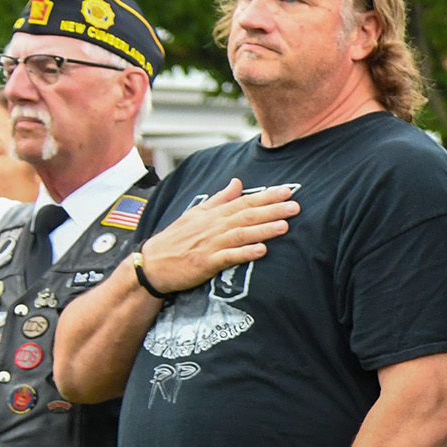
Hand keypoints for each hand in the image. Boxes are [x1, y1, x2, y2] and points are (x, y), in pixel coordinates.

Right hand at [136, 179, 299, 293]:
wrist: (151, 264)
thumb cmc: (176, 239)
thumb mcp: (195, 214)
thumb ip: (219, 199)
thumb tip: (237, 182)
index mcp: (213, 214)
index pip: (243, 201)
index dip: (266, 196)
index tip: (287, 190)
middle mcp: (214, 227)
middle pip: (246, 216)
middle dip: (272, 210)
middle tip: (295, 205)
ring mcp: (210, 244)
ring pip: (241, 234)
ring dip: (263, 230)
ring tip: (285, 226)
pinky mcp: (206, 263)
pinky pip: (228, 257)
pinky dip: (245, 253)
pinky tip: (262, 250)